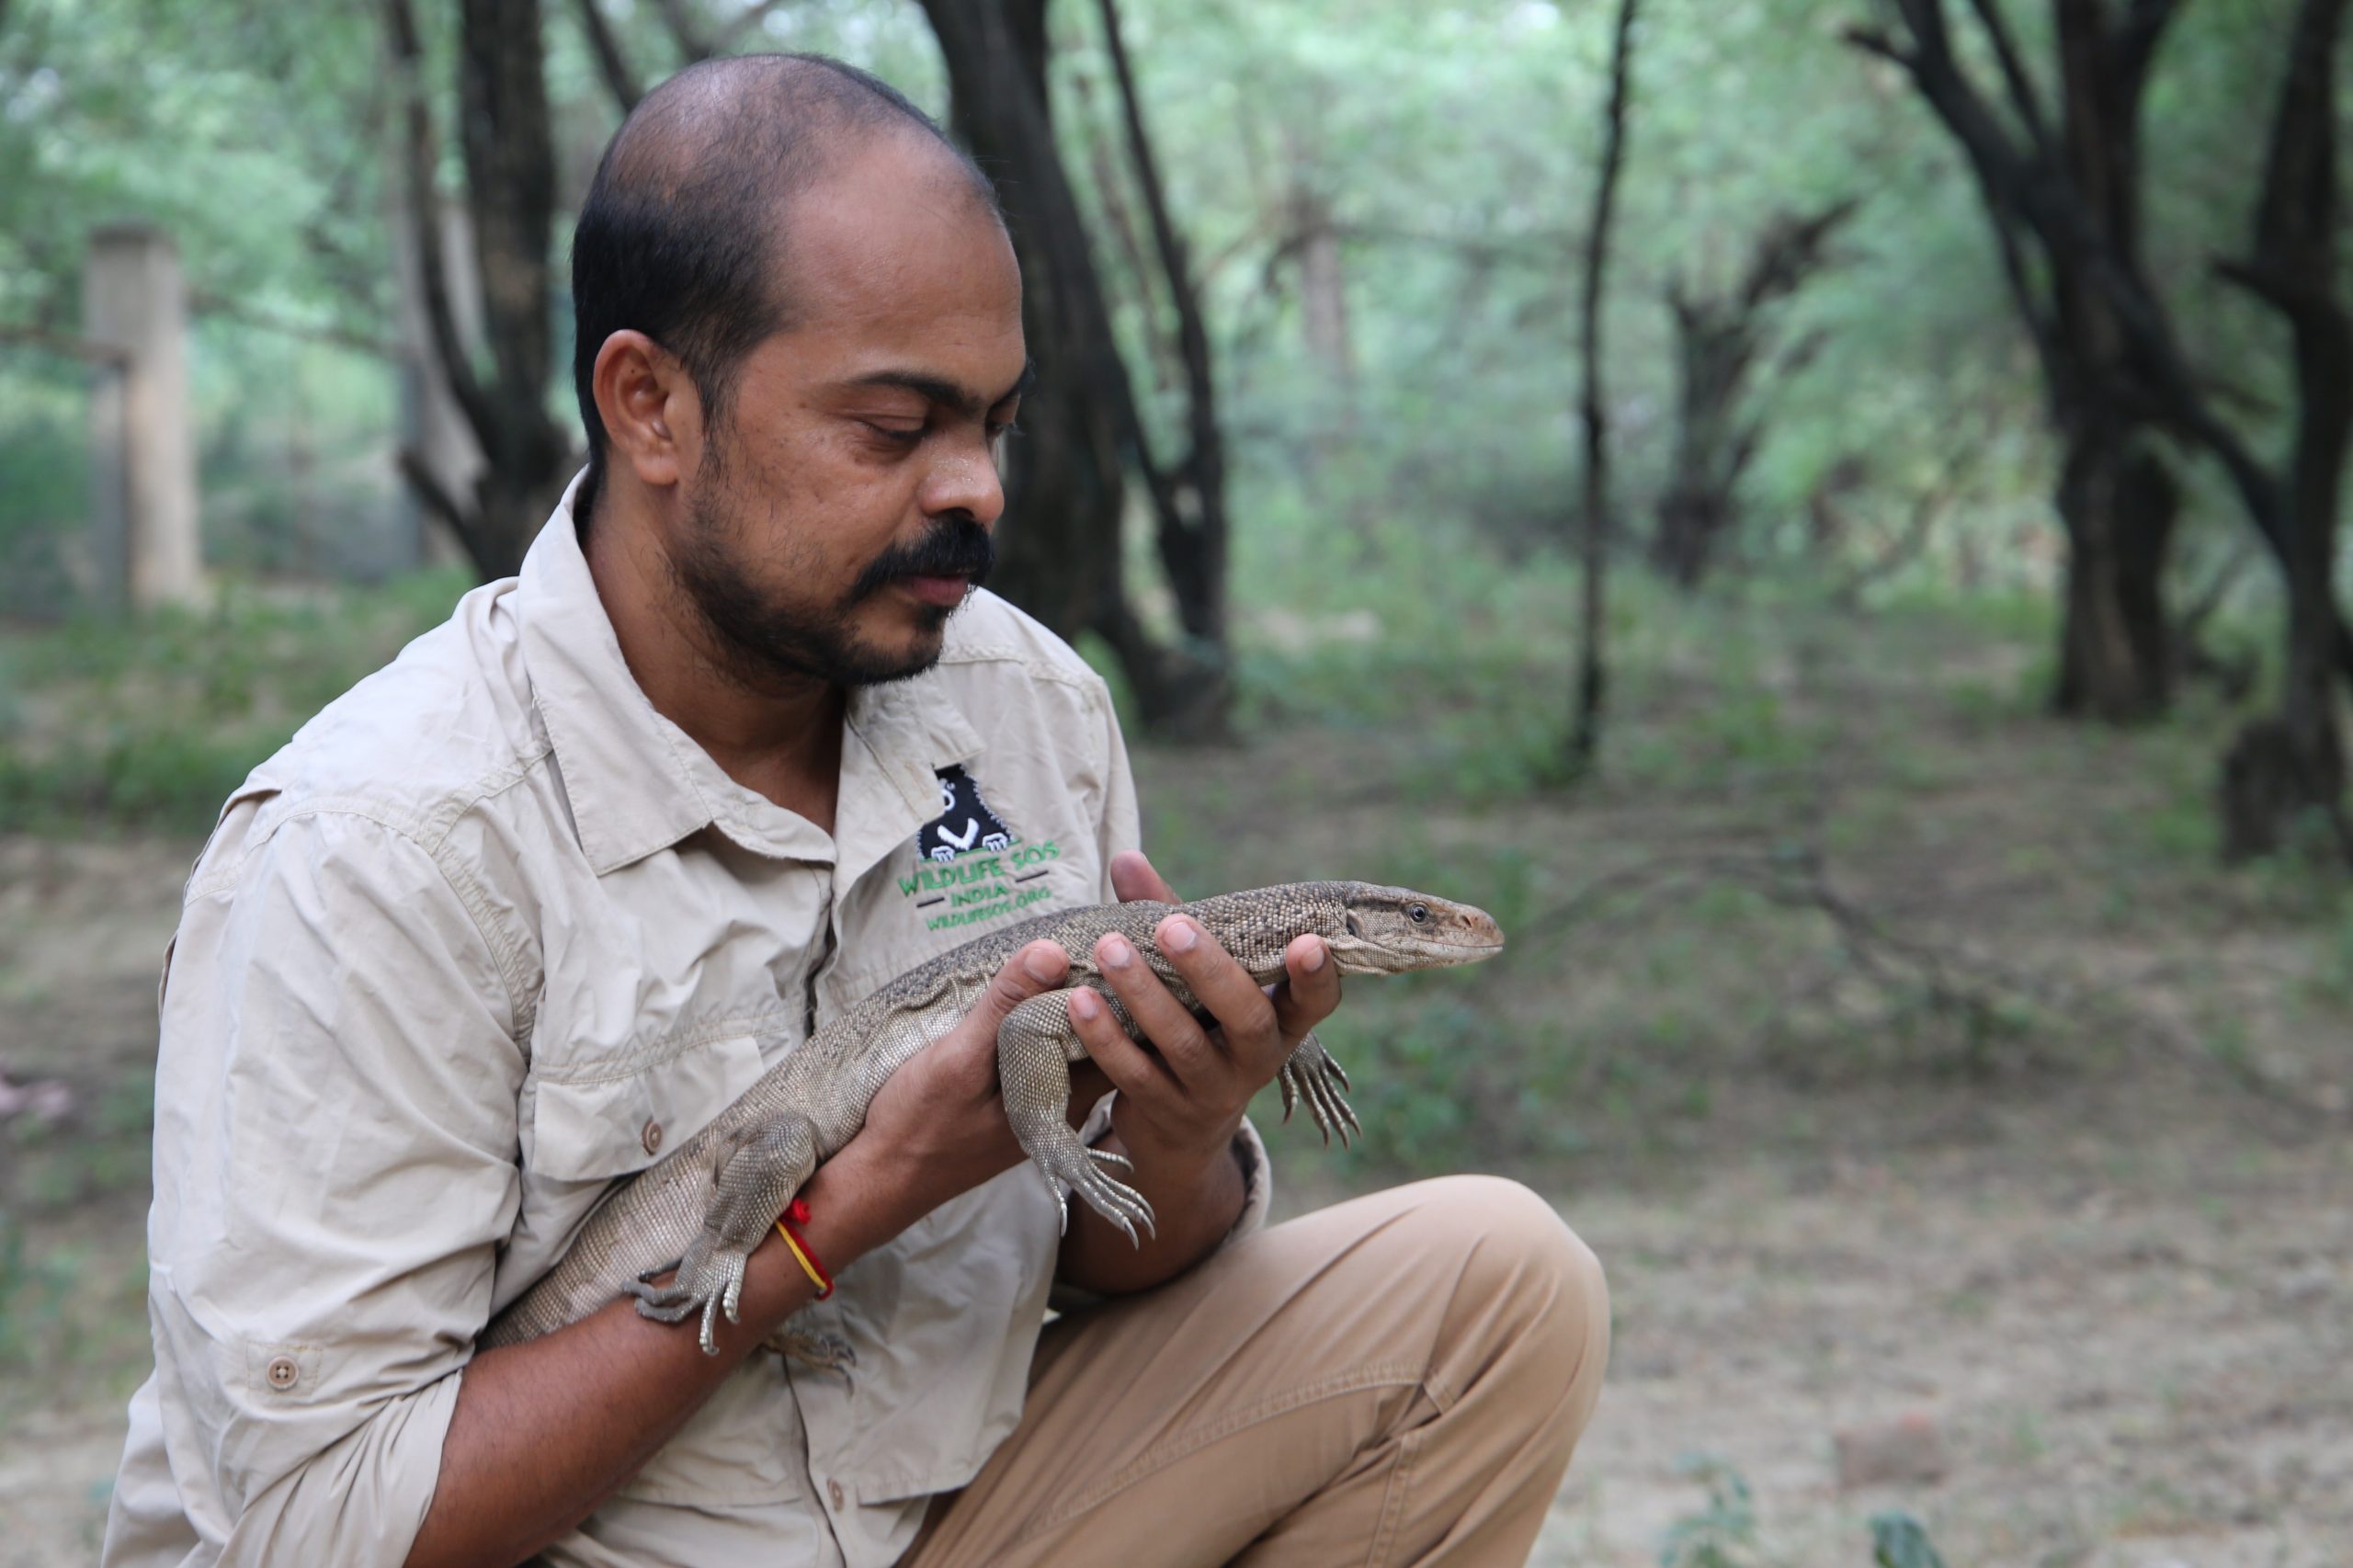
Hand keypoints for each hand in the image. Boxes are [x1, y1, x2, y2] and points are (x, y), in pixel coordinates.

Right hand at [830, 940, 1111, 1255]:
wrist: (880, 1178)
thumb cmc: (918, 1124)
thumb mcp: (959, 1057)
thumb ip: (1006, 1007)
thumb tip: (1055, 952)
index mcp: (1063, 1100)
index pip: (1118, 1039)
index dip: (1121, 991)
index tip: (1115, 945)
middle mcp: (1061, 1105)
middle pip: (1098, 1039)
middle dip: (1098, 992)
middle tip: (1095, 939)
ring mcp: (1037, 1104)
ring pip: (1069, 1045)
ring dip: (1066, 1005)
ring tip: (1066, 952)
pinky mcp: (1014, 1100)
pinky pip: (1043, 1053)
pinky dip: (1042, 1022)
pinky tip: (1030, 994)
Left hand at [1073, 851, 1344, 1171]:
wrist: (1178, 1132)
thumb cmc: (1194, 1025)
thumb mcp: (1194, 977)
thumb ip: (1169, 917)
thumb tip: (1126, 858)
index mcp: (1281, 1022)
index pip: (1316, 1003)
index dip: (1318, 976)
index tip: (1310, 941)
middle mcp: (1257, 1061)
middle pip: (1246, 1019)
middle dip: (1210, 970)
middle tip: (1172, 925)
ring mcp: (1213, 1093)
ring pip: (1183, 1045)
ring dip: (1145, 995)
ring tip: (1110, 949)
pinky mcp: (1166, 1114)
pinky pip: (1135, 1075)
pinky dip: (1107, 1038)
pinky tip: (1080, 1002)